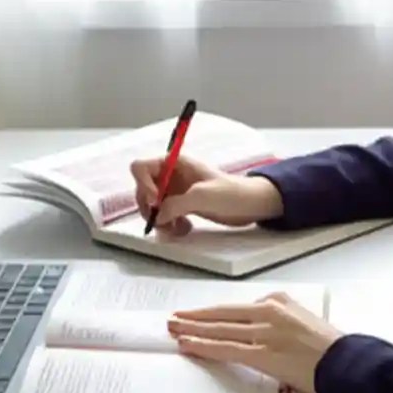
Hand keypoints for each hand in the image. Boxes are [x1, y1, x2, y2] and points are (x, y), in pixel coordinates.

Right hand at [130, 155, 282, 236]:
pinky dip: (170, 225)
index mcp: (173, 162)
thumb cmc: (232, 192)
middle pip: (142, 190)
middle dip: (150, 208)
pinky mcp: (181, 206)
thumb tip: (158, 217)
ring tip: (177, 229)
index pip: (141, 168)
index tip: (154, 202)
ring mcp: (175, 191)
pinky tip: (185, 229)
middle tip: (163, 223)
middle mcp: (170, 175)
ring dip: (160, 220)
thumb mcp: (203, 196)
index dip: (142, 184)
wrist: (251, 204)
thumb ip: (176, 204)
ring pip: (152, 206)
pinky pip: (164, 216)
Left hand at [166, 291, 342, 392]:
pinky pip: (226, 348)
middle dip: (195, 316)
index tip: (197, 314)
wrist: (347, 362)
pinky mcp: (263, 353)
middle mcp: (269, 311)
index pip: (236, 307)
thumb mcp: (303, 320)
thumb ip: (279, 319)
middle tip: (175, 317)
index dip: (213, 312)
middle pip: (222, 313)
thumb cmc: (330, 347)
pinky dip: (204, 346)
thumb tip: (258, 326)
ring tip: (174, 329)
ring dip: (192, 329)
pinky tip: (189, 345)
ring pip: (219, 329)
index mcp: (279, 301)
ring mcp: (265, 332)